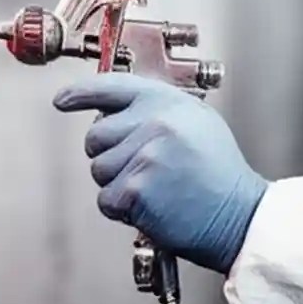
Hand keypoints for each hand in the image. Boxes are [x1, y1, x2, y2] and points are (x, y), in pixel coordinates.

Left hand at [53, 73, 267, 273]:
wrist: (239, 216)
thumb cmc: (218, 174)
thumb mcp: (195, 122)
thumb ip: (155, 110)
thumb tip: (112, 110)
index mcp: (167, 102)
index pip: (110, 87)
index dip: (79, 93)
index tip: (62, 100)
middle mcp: (155, 122)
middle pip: (95, 137)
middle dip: (110, 156)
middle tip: (143, 169)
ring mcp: (144, 155)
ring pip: (98, 170)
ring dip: (118, 185)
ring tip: (155, 187)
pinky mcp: (136, 188)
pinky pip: (106, 200)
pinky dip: (122, 210)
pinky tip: (152, 206)